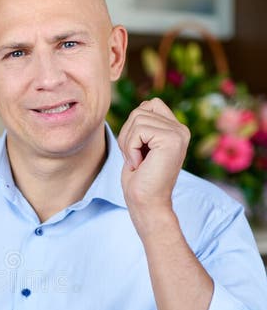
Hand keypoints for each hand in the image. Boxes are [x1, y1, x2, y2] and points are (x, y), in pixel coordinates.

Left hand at [117, 97, 189, 221]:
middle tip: (134, 158)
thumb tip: (142, 105)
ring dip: (128, 142)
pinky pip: (138, 130)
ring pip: (137, 118)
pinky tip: (139, 164)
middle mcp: (181, 129)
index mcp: (175, 129)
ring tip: (137, 161)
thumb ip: (145, 126)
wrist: (147, 204)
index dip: (133, 125)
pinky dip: (130, 148)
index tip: (136, 150)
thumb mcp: (141, 146)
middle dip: (127, 134)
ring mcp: (178, 133)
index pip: (148, 105)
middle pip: (141, 109)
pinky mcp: (172, 139)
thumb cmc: (140, 180)